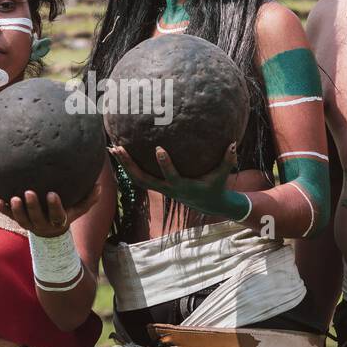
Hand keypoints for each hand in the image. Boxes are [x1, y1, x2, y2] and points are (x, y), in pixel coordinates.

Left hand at [0, 178, 101, 237]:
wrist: (50, 231)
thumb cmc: (66, 213)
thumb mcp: (79, 209)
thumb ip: (89, 199)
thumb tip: (100, 185)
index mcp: (57, 220)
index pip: (57, 215)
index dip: (54, 206)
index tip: (52, 194)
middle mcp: (42, 224)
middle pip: (37, 218)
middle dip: (32, 206)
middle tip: (29, 192)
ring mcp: (30, 224)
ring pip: (22, 220)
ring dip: (17, 210)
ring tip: (13, 198)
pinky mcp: (19, 220)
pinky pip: (10, 217)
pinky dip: (4, 210)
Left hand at [109, 143, 243, 219]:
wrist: (208, 205)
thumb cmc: (216, 186)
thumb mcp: (223, 175)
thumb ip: (228, 159)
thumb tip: (233, 142)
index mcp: (183, 187)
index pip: (171, 176)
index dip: (165, 164)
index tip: (158, 148)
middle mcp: (168, 189)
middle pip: (143, 179)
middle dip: (129, 165)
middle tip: (118, 148)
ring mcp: (160, 189)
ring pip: (137, 179)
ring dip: (124, 165)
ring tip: (113, 148)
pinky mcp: (158, 187)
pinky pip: (139, 177)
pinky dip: (129, 166)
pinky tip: (121, 153)